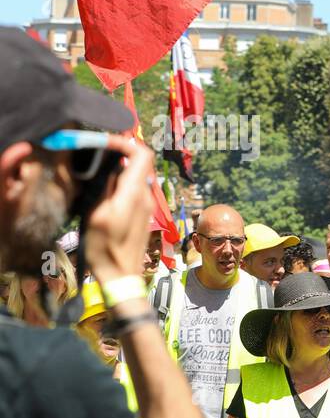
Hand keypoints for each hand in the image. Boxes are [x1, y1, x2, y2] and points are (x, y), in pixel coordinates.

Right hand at [80, 134, 153, 283]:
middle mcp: (145, 196)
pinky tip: (103, 191)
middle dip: (118, 154)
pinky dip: (120, 183)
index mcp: (134, 194)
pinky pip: (133, 189)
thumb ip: (106, 187)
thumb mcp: (97, 215)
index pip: (142, 154)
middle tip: (94, 155)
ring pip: (135, 175)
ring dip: (117, 169)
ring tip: (95, 173)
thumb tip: (111, 167)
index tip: (105, 142)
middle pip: (138, 163)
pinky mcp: (142, 213)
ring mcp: (146, 205)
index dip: (124, 142)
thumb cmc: (106, 248)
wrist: (121, 275)